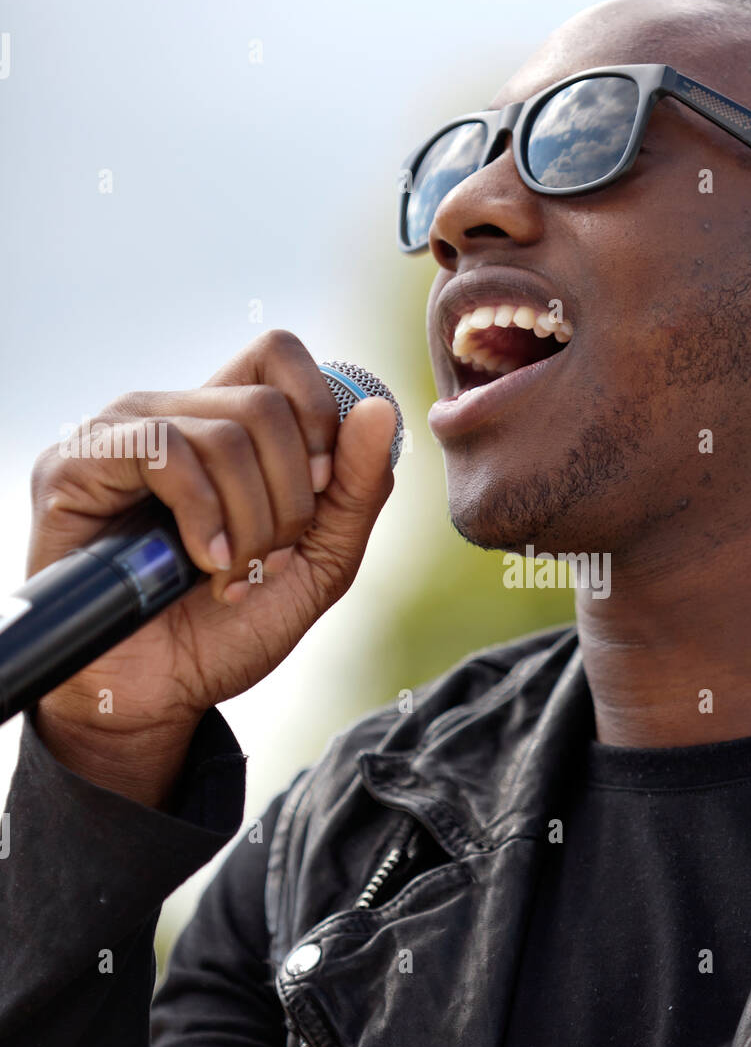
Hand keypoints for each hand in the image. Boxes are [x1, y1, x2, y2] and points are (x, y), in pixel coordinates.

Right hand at [27, 331, 396, 804]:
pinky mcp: (77, 465)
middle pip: (268, 401)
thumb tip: (377, 409)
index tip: (317, 491)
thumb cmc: (232, 628)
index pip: (279, 352)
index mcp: (224, 424)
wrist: (162, 694)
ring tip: (231, 574)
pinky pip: (165, 451)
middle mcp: (170, 414)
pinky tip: (202, 563)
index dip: (319, 413)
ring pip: (225, 430)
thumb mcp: (320, 562)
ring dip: (251, 520)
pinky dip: (203, 516)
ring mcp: (119, 434)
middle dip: (291, 497)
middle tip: (269, 557)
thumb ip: (356, 491)